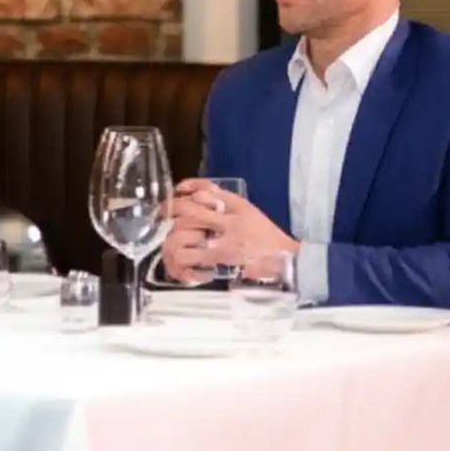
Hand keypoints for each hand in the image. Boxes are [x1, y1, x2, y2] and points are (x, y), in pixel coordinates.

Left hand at [160, 178, 297, 282]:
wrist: (288, 261)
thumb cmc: (270, 241)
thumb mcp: (251, 216)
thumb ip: (230, 209)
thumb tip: (204, 202)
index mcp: (238, 205)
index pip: (210, 188)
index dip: (189, 186)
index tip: (178, 190)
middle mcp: (229, 216)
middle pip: (191, 207)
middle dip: (171, 210)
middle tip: (161, 215)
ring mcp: (225, 235)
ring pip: (187, 229)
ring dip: (174, 236)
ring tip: (170, 243)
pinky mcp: (222, 255)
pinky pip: (194, 254)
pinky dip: (184, 259)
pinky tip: (183, 264)